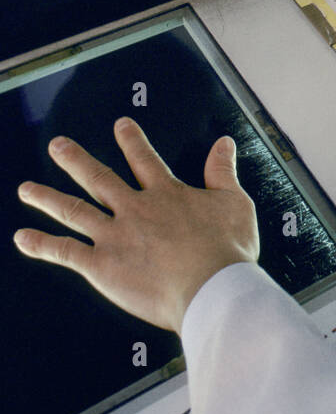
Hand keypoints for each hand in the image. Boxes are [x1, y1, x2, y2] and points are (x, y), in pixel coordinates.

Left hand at [13, 118, 259, 334]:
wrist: (212, 288)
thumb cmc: (227, 252)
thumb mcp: (234, 203)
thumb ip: (223, 171)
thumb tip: (224, 144)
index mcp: (166, 194)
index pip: (144, 159)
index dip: (132, 140)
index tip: (121, 124)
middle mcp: (135, 209)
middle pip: (99, 178)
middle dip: (75, 160)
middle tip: (57, 145)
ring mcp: (115, 236)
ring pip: (74, 211)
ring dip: (47, 198)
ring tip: (26, 189)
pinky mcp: (102, 266)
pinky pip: (65, 252)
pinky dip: (42, 245)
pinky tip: (23, 238)